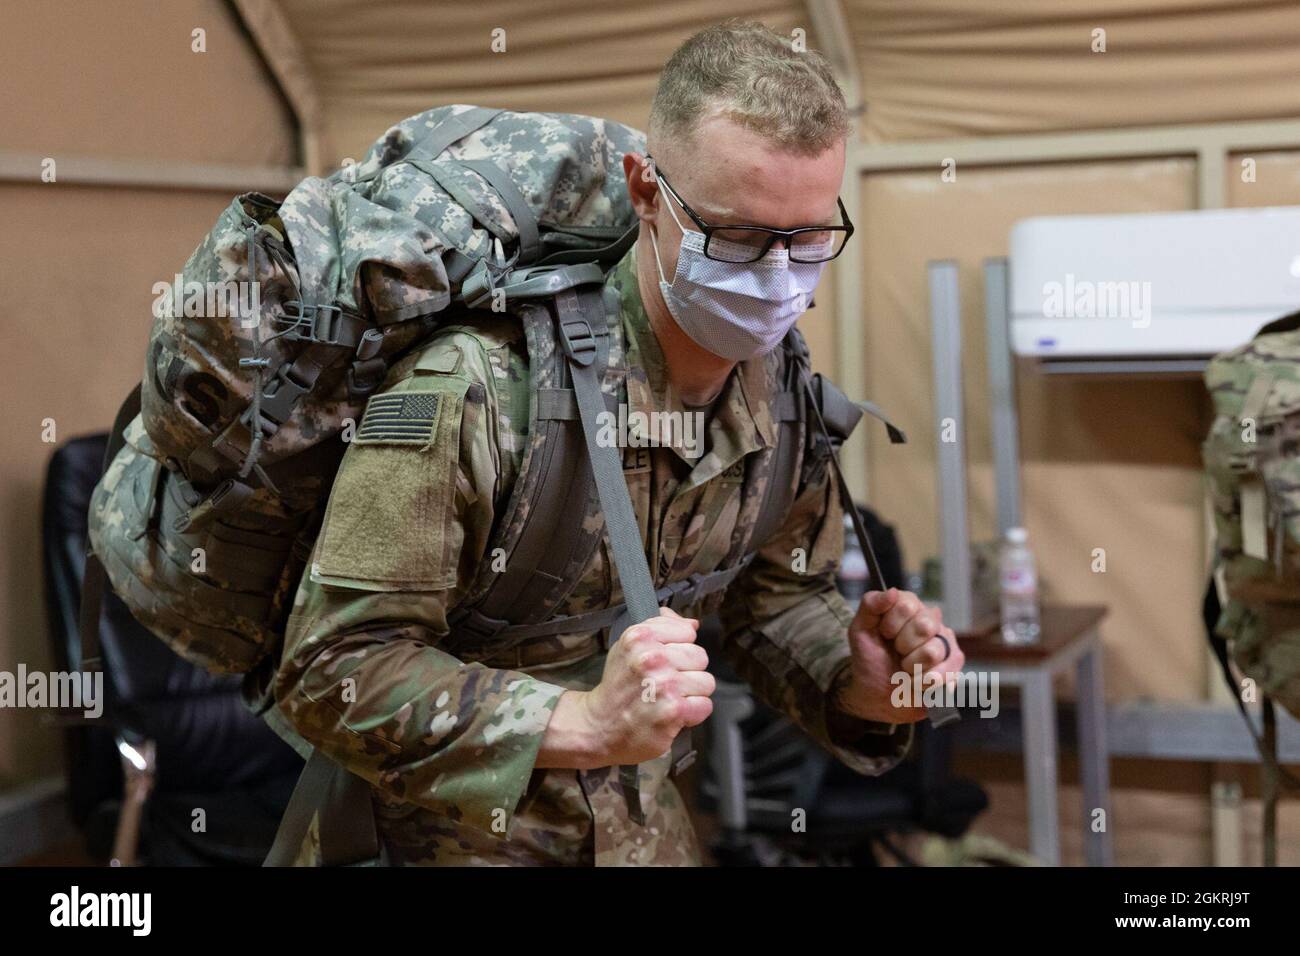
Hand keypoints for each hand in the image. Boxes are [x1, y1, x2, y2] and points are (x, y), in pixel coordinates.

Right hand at [537, 607, 713, 768]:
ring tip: (669, 698)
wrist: (601, 725)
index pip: (688, 631)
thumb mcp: (629, 645)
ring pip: (707, 682)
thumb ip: (661, 627)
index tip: (665, 659)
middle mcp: (652, 657)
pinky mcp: (674, 710)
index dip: (679, 647)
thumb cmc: (619, 685)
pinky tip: (673, 714)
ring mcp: (664, 684)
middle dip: (688, 671)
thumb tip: (693, 624)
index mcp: (640, 636)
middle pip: (700, 656)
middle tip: (666, 682)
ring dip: (692, 693)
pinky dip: (693, 713)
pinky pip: (705, 705)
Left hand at [837, 588, 964, 723]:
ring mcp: (945, 640)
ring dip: (912, 666)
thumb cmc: (870, 659)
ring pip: (933, 651)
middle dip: (903, 646)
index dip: (891, 625)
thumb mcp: (860, 630)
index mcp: (908, 606)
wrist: (878, 694)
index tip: (884, 635)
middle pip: (925, 626)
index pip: (907, 605)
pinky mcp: (954, 663)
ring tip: (906, 668)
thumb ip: (870, 605)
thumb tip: (892, 592)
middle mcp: (930, 619)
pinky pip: (946, 671)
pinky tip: (916, 680)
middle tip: (896, 653)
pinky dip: (924, 681)